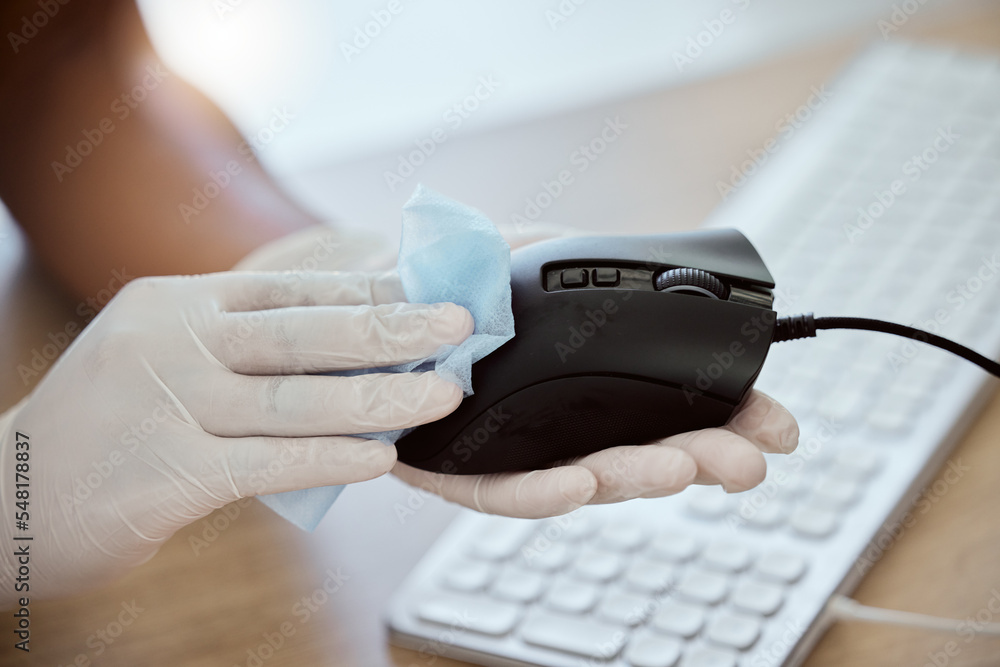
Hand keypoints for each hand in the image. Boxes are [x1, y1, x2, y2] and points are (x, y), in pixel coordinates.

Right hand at [0, 271, 471, 602]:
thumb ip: (240, 345)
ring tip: (441, 395)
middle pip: (304, 331)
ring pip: (295, 397)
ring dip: (379, 396)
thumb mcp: (161, 353)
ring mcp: (167, 404)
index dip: (370, 289)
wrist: (5, 492)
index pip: (291, 288)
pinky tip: (381, 459)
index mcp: (178, 302)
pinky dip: (330, 459)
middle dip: (392, 327)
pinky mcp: (164, 472)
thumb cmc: (105, 424)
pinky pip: (267, 462)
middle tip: (460, 325)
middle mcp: (174, 340)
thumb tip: (347, 347)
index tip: (431, 291)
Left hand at [236, 225, 798, 518]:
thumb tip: (637, 259)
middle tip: (750, 458)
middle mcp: (549, 424)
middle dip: (701, 458)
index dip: (725, 422)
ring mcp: (502, 448)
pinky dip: (537, 488)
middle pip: (638, 454)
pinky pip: (492, 489)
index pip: (665, 410)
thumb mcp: (507, 251)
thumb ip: (563, 258)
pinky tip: (578, 480)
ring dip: (638, 478)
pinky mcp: (443, 466)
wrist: (338, 303)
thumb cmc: (432, 279)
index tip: (780, 427)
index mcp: (578, 381)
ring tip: (686, 467)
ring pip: (581, 478)